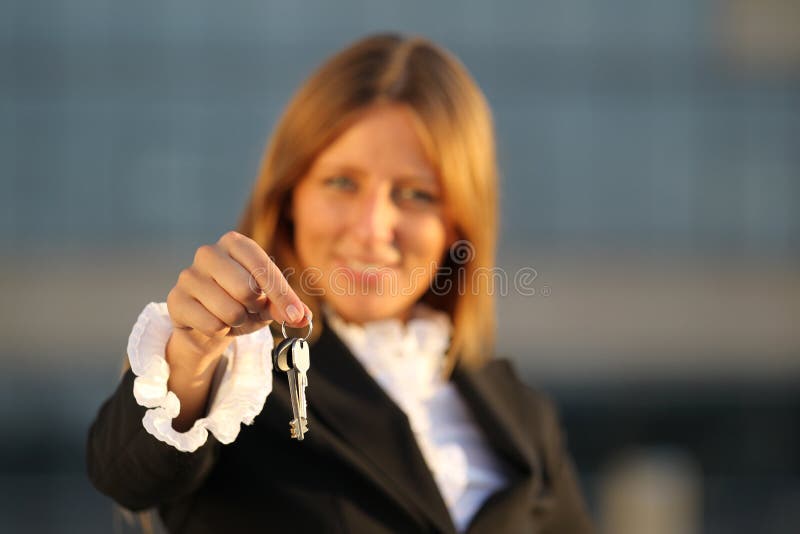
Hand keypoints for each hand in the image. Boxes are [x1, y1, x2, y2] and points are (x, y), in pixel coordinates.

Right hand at [166, 231, 310, 362]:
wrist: (207, 322)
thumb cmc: (242, 303)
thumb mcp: (269, 302)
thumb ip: (286, 307)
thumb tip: (304, 317)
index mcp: (235, 243)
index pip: (263, 268)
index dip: (282, 294)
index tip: (296, 316)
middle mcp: (208, 253)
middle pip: (246, 289)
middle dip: (255, 308)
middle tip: (251, 309)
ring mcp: (188, 276)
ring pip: (230, 311)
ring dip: (238, 322)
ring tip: (233, 316)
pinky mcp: (176, 300)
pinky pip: (212, 325)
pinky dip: (221, 331)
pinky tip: (214, 322)